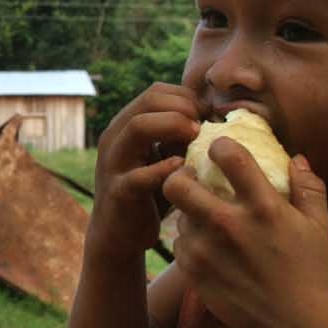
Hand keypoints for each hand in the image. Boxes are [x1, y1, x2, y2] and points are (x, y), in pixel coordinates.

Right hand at [86, 83, 201, 264]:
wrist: (119, 235)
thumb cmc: (150, 193)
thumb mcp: (165, 157)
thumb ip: (180, 138)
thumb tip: (215, 117)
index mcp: (125, 125)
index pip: (157, 92)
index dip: (187, 98)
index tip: (209, 119)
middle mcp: (115, 137)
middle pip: (149, 100)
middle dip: (185, 108)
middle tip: (205, 128)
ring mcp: (113, 163)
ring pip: (138, 126)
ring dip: (174, 127)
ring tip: (196, 139)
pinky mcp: (119, 191)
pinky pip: (140, 175)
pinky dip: (166, 169)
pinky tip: (185, 170)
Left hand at [162, 137, 327, 327]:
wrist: (293, 326)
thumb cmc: (309, 272)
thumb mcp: (319, 227)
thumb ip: (309, 187)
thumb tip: (296, 157)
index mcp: (263, 207)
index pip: (229, 156)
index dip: (219, 145)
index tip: (220, 148)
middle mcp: (229, 225)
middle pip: (177, 183)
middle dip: (180, 174)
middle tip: (192, 178)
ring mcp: (207, 250)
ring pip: (178, 214)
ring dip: (189, 211)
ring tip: (207, 217)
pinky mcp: (194, 272)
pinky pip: (180, 243)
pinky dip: (191, 240)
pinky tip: (209, 246)